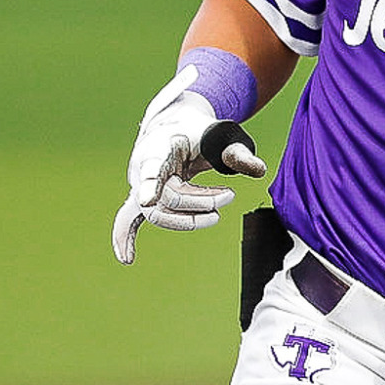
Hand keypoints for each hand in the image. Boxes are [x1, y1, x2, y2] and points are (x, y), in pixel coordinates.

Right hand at [111, 67, 266, 263]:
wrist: (177, 127)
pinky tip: (127, 258)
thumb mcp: (221, 135)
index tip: (148, 199)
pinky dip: (126, 236)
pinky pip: (129, 217)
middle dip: (201, 202)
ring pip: (159, 212)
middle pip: (166, 197)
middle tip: (229, 195)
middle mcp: (143, 166)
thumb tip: (259, 171)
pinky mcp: (143, 197)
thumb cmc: (198, 131)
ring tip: (217, 213)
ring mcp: (140, 184)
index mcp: (160, 145)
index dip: (150, 182)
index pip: (152, 166)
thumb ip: (238, 151)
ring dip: (189, 219)